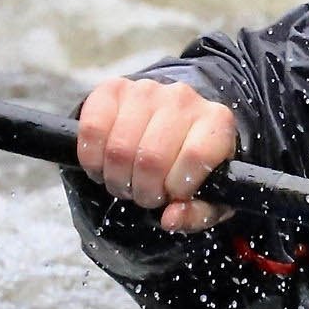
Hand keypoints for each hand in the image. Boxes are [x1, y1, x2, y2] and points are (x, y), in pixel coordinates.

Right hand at [75, 75, 240, 232]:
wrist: (171, 126)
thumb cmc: (192, 166)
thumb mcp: (207, 196)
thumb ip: (198, 213)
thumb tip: (170, 219)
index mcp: (216, 121)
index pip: (196, 156)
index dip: (178, 187)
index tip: (173, 196)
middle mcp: (182, 98)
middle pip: (152, 158)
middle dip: (143, 191)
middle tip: (145, 196)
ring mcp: (145, 90)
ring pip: (119, 148)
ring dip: (117, 179)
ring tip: (126, 183)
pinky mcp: (112, 89)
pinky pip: (92, 129)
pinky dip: (92, 159)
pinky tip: (103, 167)